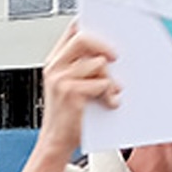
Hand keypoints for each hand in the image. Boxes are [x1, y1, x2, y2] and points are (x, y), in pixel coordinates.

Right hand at [37, 21, 119, 159]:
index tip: (107, 35)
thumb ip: (83, 67)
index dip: (91, 28)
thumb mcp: (70, 87)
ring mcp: (61, 79)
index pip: (72, 31)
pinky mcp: (71, 93)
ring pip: (98, 63)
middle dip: (104, 46)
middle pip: (83, 39)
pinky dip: (109, 94)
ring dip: (110, 79)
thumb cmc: (67, 117)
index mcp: (55, 62)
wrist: (55, 143)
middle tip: (116, 57)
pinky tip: (108, 103)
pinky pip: (101, 83)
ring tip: (110, 93)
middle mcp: (55, 68)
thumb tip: (108, 55)